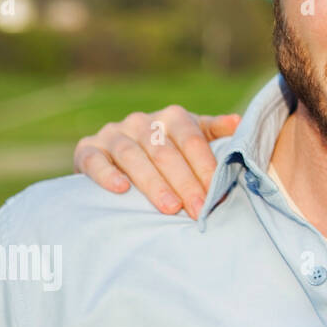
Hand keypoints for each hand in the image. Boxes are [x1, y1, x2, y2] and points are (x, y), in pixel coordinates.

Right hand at [72, 106, 240, 219]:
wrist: (116, 154)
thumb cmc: (167, 148)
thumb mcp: (193, 135)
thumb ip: (215, 130)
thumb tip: (239, 122)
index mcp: (172, 116)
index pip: (192, 142)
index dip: (205, 168)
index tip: (217, 194)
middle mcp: (141, 121)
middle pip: (166, 152)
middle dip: (184, 182)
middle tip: (197, 209)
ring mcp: (113, 133)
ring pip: (133, 156)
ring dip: (153, 183)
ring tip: (169, 207)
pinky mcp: (86, 148)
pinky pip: (95, 160)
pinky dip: (107, 174)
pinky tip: (120, 189)